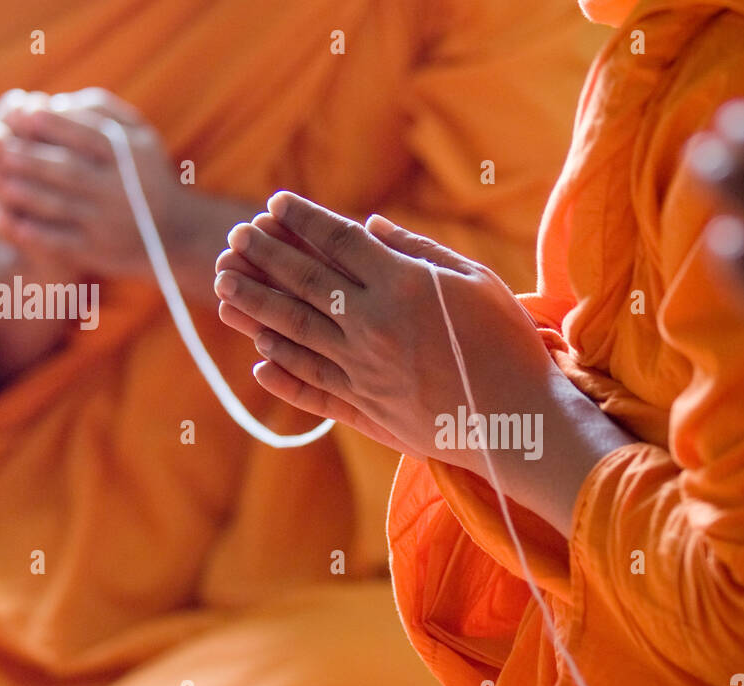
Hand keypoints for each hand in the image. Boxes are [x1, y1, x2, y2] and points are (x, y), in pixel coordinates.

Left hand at [0, 87, 183, 282]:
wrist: (176, 234)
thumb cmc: (145, 174)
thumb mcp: (141, 136)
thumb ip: (105, 110)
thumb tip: (58, 101)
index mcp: (133, 159)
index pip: (89, 135)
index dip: (53, 123)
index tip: (23, 111)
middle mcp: (122, 192)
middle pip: (66, 170)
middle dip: (25, 153)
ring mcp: (109, 224)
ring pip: (56, 205)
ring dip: (18, 189)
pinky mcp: (98, 252)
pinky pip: (58, 241)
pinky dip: (30, 230)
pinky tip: (6, 215)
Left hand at [214, 193, 633, 534]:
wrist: (519, 422)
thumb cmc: (508, 346)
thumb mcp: (476, 281)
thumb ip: (420, 250)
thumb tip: (371, 226)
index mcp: (402, 285)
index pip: (337, 242)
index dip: (302, 220)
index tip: (273, 206)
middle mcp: (372, 325)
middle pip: (304, 282)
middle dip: (265, 255)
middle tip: (235, 238)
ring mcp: (362, 370)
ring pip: (294, 332)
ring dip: (254, 307)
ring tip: (224, 287)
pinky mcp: (364, 409)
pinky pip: (310, 387)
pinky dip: (281, 373)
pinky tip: (257, 359)